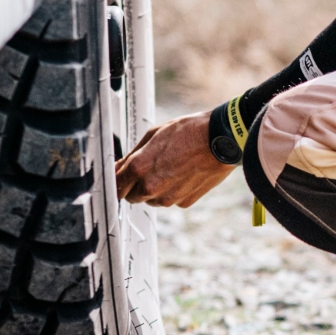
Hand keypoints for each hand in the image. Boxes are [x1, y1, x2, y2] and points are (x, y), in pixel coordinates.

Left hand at [115, 111, 235, 206]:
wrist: (220, 140)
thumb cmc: (188, 132)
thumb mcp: (153, 135)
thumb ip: (133, 155)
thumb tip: (120, 168)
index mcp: (139, 168)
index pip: (116, 185)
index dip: (117, 179)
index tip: (120, 175)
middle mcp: (151, 188)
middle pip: (132, 197)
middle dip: (135, 185)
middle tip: (148, 168)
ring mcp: (168, 198)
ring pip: (152, 199)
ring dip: (155, 188)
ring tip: (171, 167)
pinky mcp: (184, 202)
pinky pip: (171, 199)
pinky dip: (173, 190)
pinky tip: (183, 173)